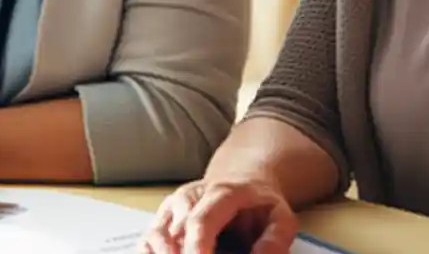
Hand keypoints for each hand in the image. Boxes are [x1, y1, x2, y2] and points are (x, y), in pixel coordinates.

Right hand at [142, 178, 297, 253]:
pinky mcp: (163, 219)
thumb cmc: (260, 205)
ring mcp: (173, 207)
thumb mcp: (281, 218)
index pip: (200, 222)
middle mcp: (191, 197)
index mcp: (221, 193)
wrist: (244, 182)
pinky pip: (148, 241)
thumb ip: (274, 241)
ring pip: (155, 236)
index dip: (196, 250)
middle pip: (174, 233)